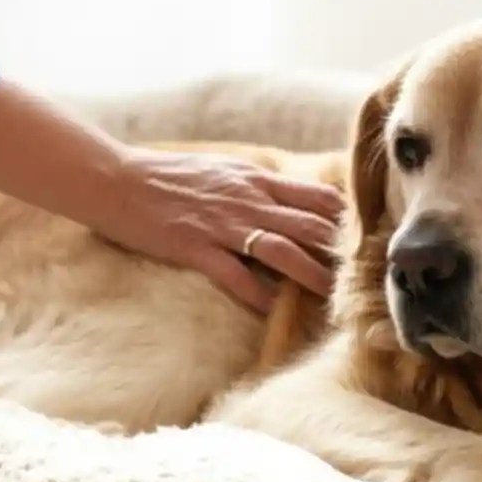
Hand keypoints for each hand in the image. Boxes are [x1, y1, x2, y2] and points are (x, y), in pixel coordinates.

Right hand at [0, 81, 342, 312]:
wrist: (116, 178)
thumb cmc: (168, 175)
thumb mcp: (223, 168)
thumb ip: (259, 184)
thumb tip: (294, 200)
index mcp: (256, 178)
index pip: (318, 197)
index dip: (347, 221)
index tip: (365, 244)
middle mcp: (247, 199)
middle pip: (311, 226)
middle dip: (340, 253)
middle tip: (362, 279)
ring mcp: (222, 224)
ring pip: (283, 251)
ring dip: (312, 277)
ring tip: (333, 299)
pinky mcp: (195, 247)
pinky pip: (236, 276)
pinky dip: (258, 296)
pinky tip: (274, 312)